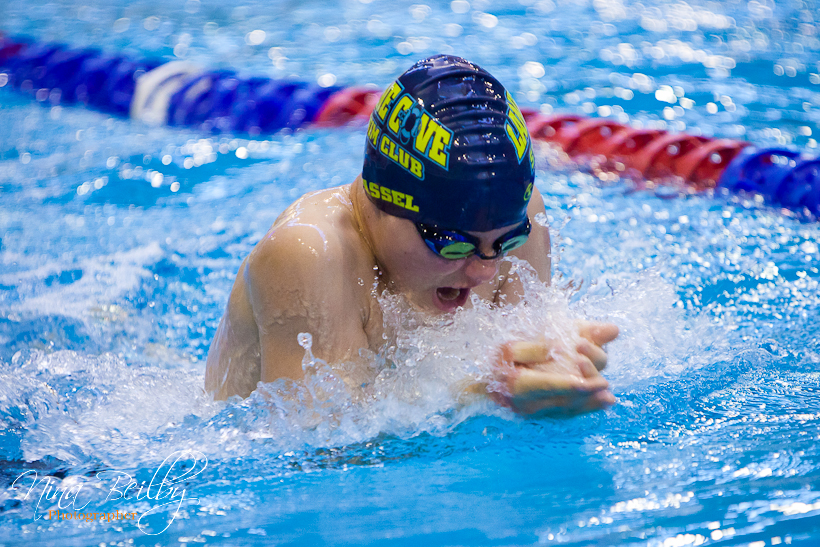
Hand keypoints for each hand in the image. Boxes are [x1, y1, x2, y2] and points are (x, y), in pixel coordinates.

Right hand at [491, 320, 618, 416]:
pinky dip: (585, 409)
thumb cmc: (496, 361)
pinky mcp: (540, 415)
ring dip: (590, 404)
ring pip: (567, 410)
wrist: (481, 383)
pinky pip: (565, 414)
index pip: (551, 385)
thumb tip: (566, 345)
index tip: (597, 381)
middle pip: (564, 399)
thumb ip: (538, 345)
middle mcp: (527, 403)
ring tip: (610, 398)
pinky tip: (602, 403)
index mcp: (518, 384)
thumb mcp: (510, 346)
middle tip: (605, 382)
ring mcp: (534, 412)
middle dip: (587, 391)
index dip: (575, 384)